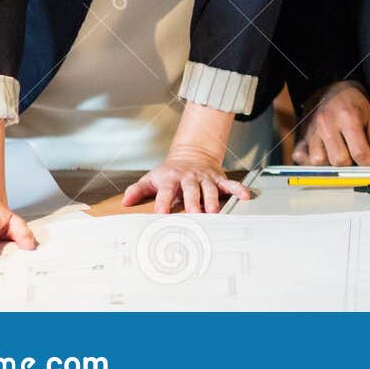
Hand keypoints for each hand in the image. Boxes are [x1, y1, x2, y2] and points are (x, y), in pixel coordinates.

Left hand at [122, 145, 251, 212]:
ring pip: (209, 188)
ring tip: (214, 211)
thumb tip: (125, 201)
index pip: (166, 190)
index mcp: (171, 178)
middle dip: (193, 201)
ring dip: (212, 199)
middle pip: (191, 190)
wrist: (191, 154)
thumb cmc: (169, 172)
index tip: (161, 212)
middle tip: (195, 214)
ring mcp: (205, 178)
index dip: (163, 201)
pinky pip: (229, 184)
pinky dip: (238, 189)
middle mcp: (189, 178)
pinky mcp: (218, 179)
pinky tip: (245, 196)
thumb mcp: (151, 178)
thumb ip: (138, 190)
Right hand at [290, 81, 369, 165]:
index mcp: (348, 117)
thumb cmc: (353, 103)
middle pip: (339, 160)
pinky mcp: (302, 135)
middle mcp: (327, 124)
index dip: (369, 166)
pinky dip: (311, 163)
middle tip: (357, 162)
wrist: (333, 89)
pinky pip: (301, 158)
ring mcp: (312, 130)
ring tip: (340, 157)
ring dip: (331, 166)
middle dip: (351, 167)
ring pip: (319, 163)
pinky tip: (324, 157)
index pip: (359, 152)